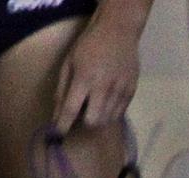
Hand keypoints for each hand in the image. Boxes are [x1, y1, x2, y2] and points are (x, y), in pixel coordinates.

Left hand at [54, 11, 142, 132]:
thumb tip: (57, 113)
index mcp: (84, 79)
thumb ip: (62, 89)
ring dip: (98, 118)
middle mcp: (104, 88)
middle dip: (84, 123)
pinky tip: (106, 101)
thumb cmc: (88, 46)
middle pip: (93, 121)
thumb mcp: (69, 63)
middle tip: (81, 115)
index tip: (57, 134)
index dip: (63, 124)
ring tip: (94, 106)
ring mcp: (120, 91)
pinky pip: (119, 113)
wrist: (118, 33)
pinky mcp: (131, 92)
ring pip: (107, 120)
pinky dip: (110, 113)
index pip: (71, 109)